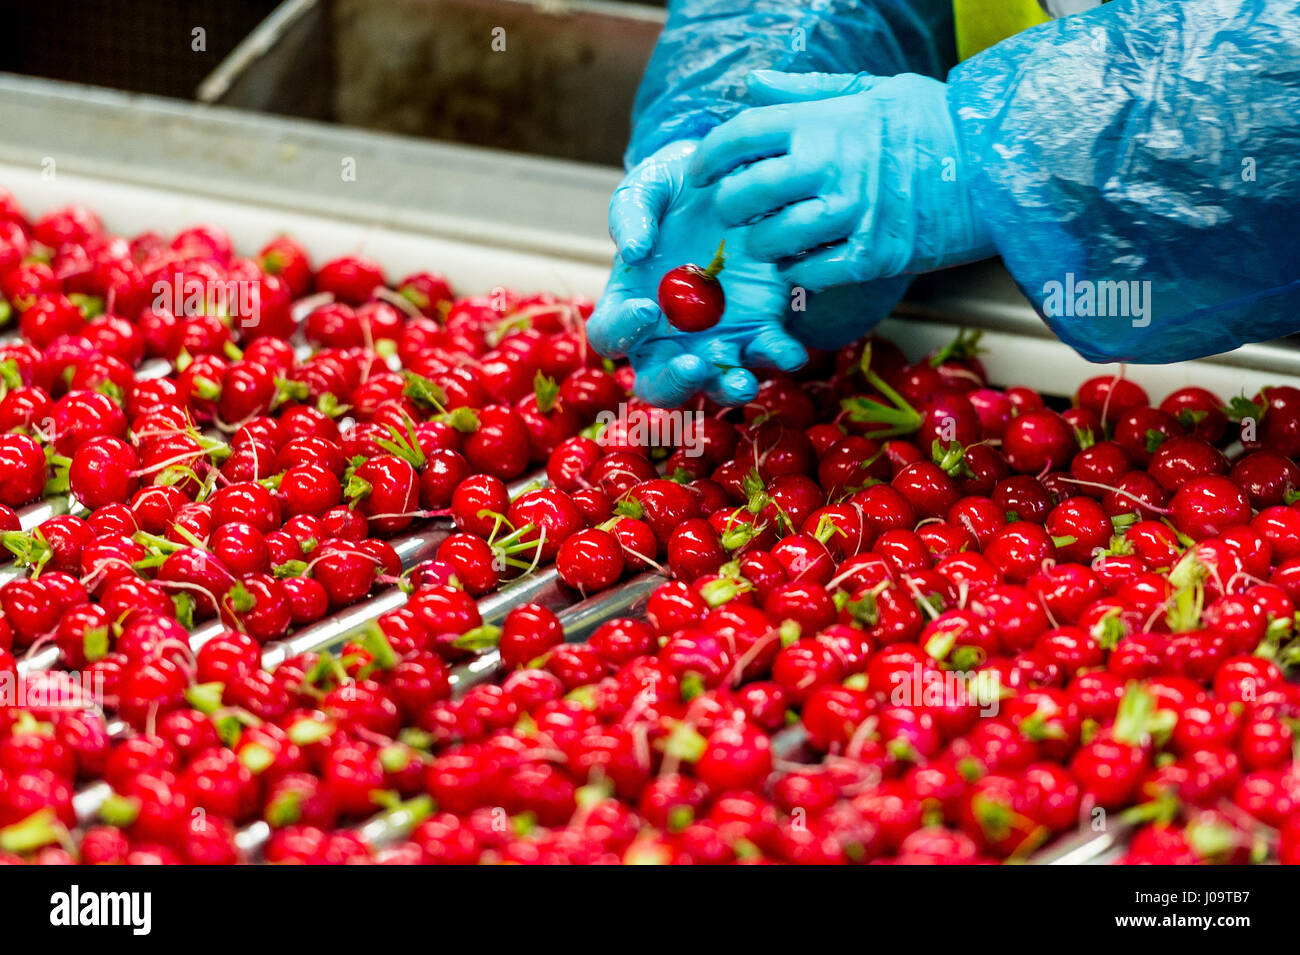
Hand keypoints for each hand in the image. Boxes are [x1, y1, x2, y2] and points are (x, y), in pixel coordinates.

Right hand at [587, 141, 808, 406]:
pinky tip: (790, 352)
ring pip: (715, 382)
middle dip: (676, 383)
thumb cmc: (679, 185)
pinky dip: (778, 357)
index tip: (647, 309)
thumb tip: (633, 252)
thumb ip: (631, 211)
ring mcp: (716, 334)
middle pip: (659, 382)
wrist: (738, 173)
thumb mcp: (651, 184)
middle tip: (694, 366)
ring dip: (727, 387)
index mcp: (630, 302)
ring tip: (743, 380)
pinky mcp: (760, 325)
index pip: (610, 335)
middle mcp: (670, 332)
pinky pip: (767, 352)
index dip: (622, 330)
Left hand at [688, 71, 995, 291]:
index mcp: (826, 120)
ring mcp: (852, 212)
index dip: (708, 157)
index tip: (698, 174)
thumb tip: (753, 83)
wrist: (1001, 163)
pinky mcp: (873, 255)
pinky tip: (804, 265)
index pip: (741, 136)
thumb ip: (809, 92)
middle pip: (744, 195)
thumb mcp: (874, 90)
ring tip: (770, 243)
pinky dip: (799, 274)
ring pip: (772, 241)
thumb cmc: (938, 123)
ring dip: (762, 248)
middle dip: (728, 210)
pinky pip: (810, 274)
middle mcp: (831, 164)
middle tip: (733, 217)